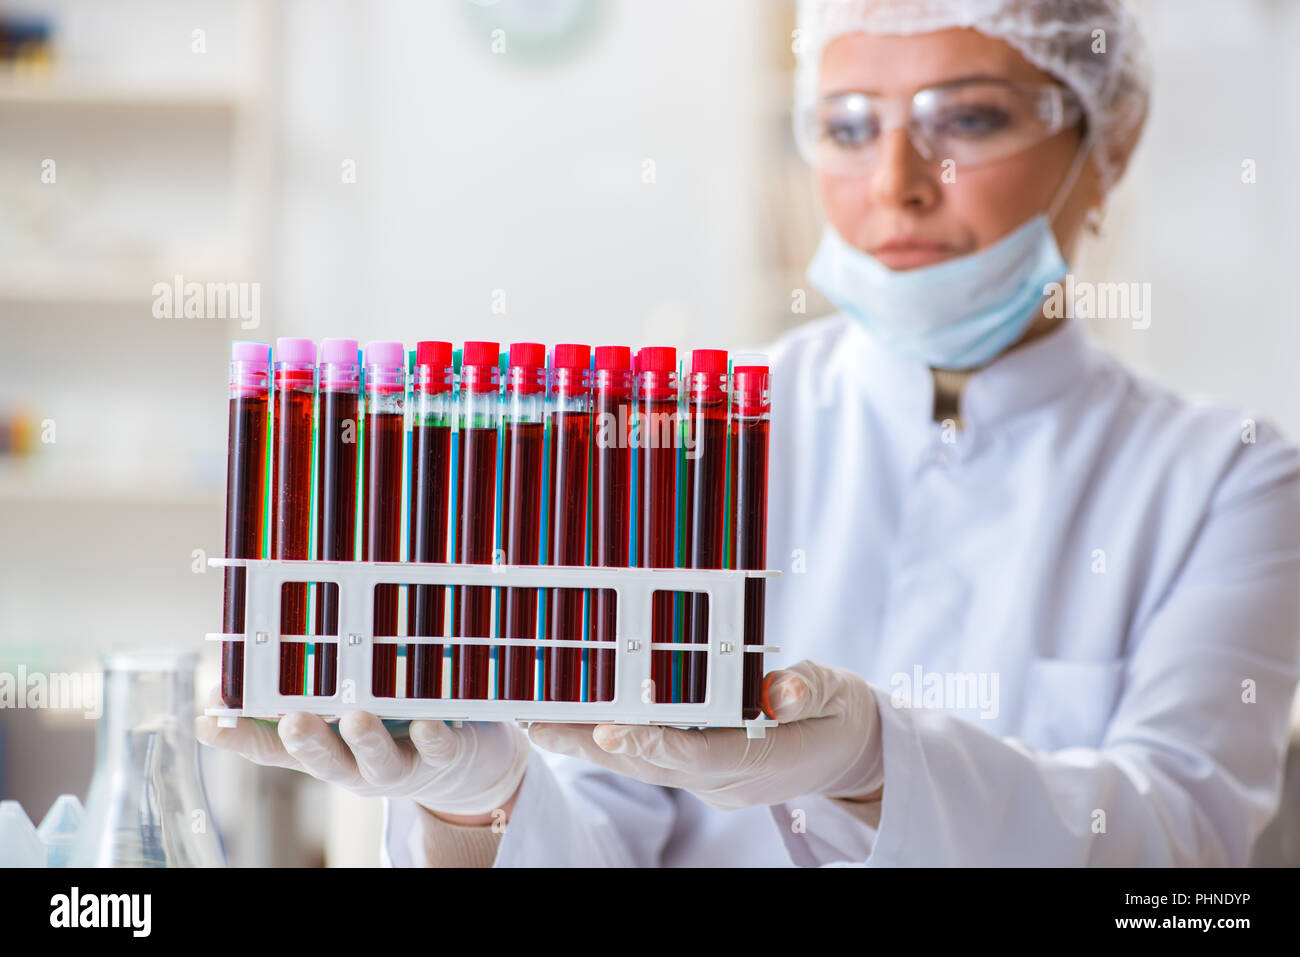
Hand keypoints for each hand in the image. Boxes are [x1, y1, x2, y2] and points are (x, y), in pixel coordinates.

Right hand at [195, 687, 528, 817]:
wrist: (465, 765)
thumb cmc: (393, 725)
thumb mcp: (345, 710)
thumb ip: (304, 689)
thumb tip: (247, 660)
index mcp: (327, 750)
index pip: (274, 749)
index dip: (242, 738)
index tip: (211, 720)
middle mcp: (357, 764)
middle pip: (325, 760)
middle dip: (308, 741)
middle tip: (292, 720)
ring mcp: (401, 764)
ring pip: (379, 761)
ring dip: (366, 740)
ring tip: (358, 718)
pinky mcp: (443, 756)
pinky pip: (438, 748)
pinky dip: (432, 735)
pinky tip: (426, 721)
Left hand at [527, 660, 882, 808]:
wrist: (850, 752)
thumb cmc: (840, 713)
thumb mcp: (836, 694)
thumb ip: (806, 690)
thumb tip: (781, 692)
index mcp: (761, 761)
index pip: (697, 755)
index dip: (652, 744)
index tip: (608, 732)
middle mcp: (727, 779)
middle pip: (653, 765)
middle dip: (595, 746)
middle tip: (544, 725)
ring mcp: (712, 780)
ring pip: (644, 766)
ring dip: (591, 746)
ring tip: (541, 723)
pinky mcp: (704, 770)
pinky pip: (654, 759)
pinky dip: (615, 742)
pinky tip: (578, 721)